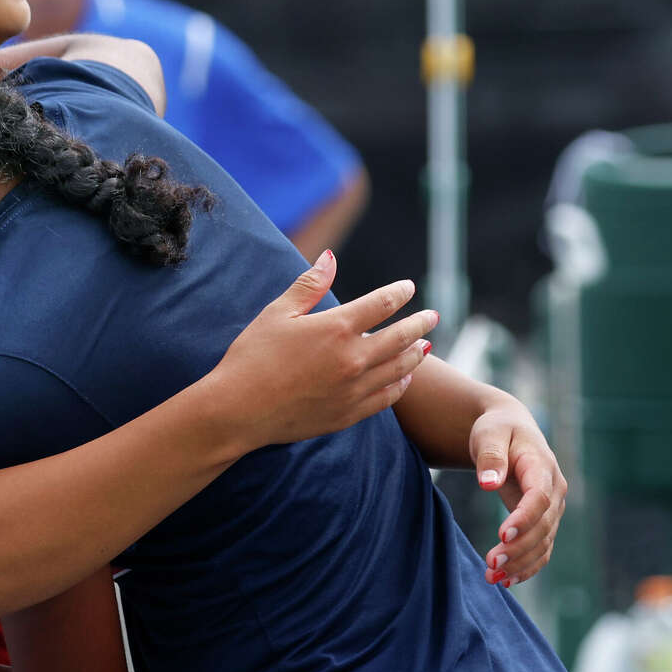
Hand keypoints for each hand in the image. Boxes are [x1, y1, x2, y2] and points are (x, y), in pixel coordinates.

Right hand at [212, 250, 436, 450]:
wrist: (238, 410)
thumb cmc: (251, 356)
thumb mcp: (277, 313)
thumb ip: (309, 285)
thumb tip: (330, 257)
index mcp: (336, 328)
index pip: (381, 304)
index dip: (398, 293)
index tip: (408, 287)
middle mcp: (353, 359)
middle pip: (400, 337)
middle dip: (419, 323)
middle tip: (433, 316)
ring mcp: (354, 390)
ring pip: (399, 369)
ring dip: (415, 355)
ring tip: (424, 346)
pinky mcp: (348, 414)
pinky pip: (386, 399)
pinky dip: (400, 386)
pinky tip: (404, 379)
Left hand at [469, 409, 566, 587]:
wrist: (508, 429)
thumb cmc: (496, 429)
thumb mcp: (488, 433)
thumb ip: (490, 456)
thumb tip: (488, 482)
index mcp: (542, 467)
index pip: (540, 498)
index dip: (524, 519)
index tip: (503, 536)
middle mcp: (553, 491)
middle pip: (543, 527)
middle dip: (519, 549)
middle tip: (491, 564)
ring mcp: (551, 509)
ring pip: (543, 543)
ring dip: (521, 563)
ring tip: (492, 578)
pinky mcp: (542, 520)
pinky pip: (541, 548)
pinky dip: (527, 566)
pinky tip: (507, 580)